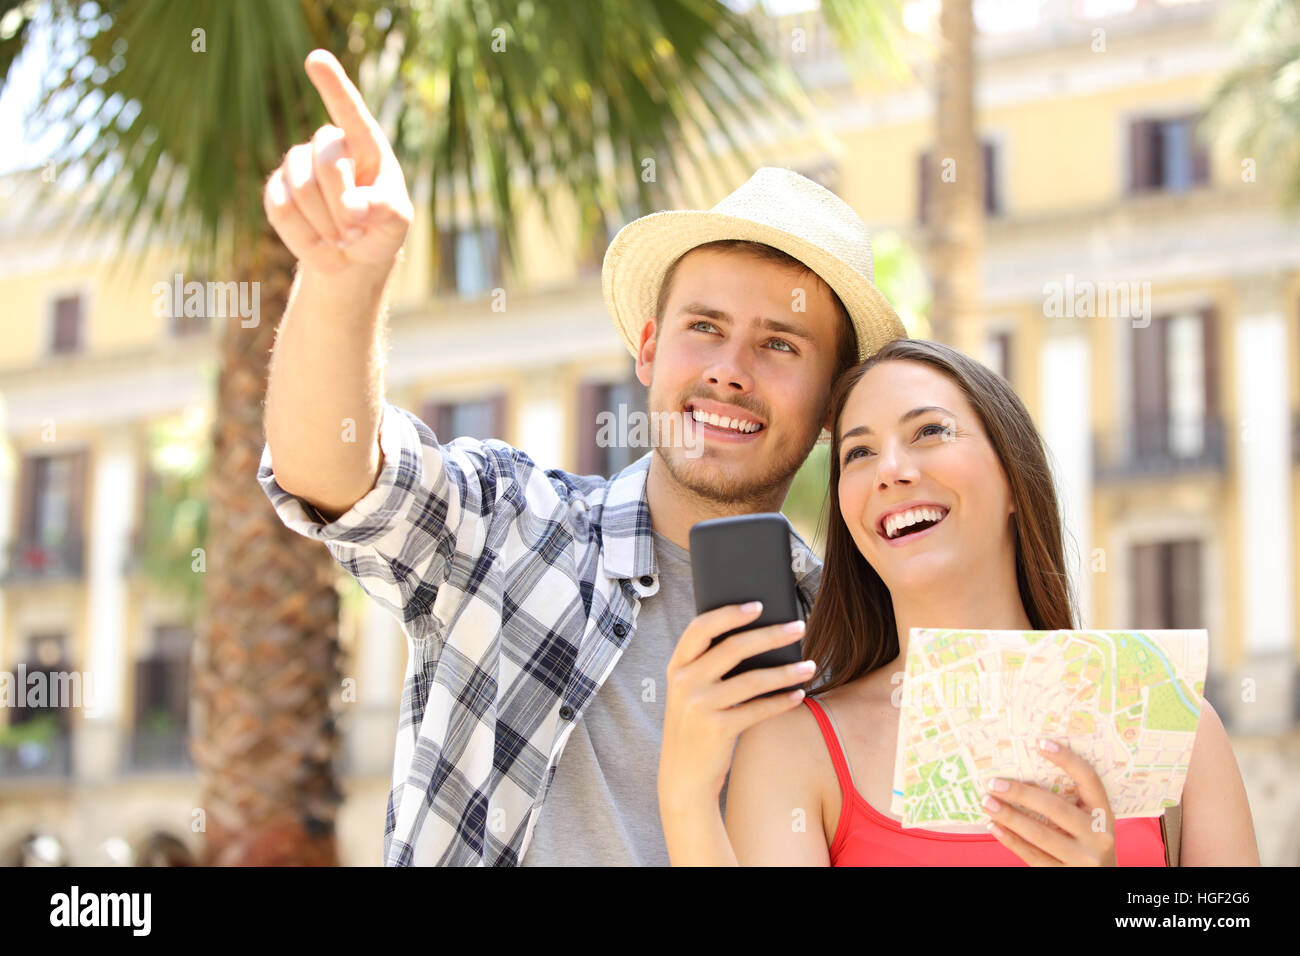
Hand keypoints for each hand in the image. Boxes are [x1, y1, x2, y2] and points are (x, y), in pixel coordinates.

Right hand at [263, 49, 412, 275]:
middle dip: (344, 207)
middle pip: (327, 165)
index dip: (334, 86)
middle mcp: (328, 145)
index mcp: (365, 145)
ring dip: (325, 226)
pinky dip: (304, 237)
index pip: (350, 112)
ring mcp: (298, 164)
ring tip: (342, 240)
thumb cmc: (379, 229)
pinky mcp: (275, 190)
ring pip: (301, 190)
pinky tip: (321, 244)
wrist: (350, 253)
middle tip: (358, 233)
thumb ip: (385, 210)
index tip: (317, 59)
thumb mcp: (396, 223)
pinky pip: (281, 210)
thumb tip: (353, 207)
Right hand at [658, 601, 813, 812]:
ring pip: (754, 679)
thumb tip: (757, 636)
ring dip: (787, 670)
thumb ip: (708, 666)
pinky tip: (799, 695)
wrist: (682, 777)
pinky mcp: (718, 729)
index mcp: (676, 666)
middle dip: (772, 634)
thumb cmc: (694, 726)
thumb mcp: (689, 692)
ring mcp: (700, 706)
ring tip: (810, 665)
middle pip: (734, 647)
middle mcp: (684, 682)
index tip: (759, 604)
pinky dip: (782, 701)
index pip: (701, 627)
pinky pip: (759, 709)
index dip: (730, 612)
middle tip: (799, 626)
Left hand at [981, 738, 1117, 865]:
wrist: (1102, 884)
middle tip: (994, 783)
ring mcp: (1083, 859)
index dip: (1067, 760)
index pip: (1089, 780)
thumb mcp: (1090, 822)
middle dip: (1021, 793)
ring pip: (1039, 834)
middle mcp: (1098, 836)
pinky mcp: (1066, 876)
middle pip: (1055, 808)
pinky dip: (1010, 840)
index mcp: (1105, 814)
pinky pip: (1033, 856)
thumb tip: (1023, 774)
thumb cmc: (1088, 844)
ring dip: (1009, 816)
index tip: (1041, 743)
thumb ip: (1070, 803)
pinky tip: (994, 826)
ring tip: (987, 801)